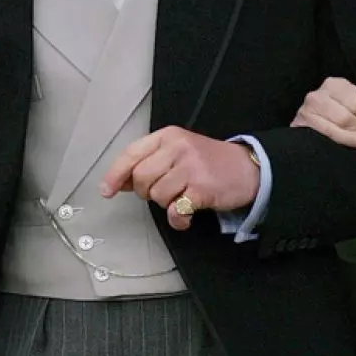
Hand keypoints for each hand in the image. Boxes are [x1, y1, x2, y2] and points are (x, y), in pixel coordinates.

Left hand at [99, 127, 260, 229]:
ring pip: (157, 195)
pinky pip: (176, 210)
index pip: (131, 153)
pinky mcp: (202, 188)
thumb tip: (120, 182)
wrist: (248, 168)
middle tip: (163, 192)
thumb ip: (150, 162)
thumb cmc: (209, 162)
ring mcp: (191, 167)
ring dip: (165, 204)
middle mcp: (178, 148)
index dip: (115, 174)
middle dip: (147, 192)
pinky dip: (178, 219)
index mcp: (168, 136)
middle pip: (142, 177)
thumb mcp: (178, 152)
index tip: (106, 190)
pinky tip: (186, 216)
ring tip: (181, 198)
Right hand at [291, 77, 355, 148]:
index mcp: (334, 85)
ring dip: (354, 138)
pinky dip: (343, 143)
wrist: (316, 129)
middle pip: (347, 117)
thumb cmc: (344, 114)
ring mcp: (306, 112)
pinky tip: (351, 146)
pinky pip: (325, 138)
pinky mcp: (300, 128)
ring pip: (336, 129)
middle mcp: (316, 96)